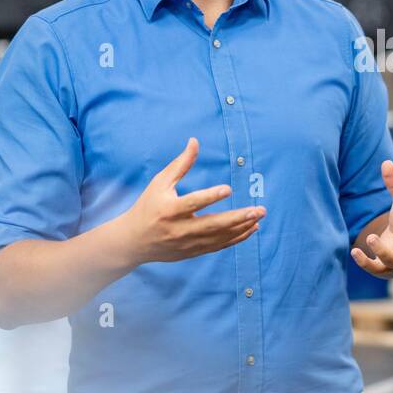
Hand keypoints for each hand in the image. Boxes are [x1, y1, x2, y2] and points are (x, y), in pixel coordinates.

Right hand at [119, 137, 264, 263]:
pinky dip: (237, 238)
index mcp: (169, 210)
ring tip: (259, 216)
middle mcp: (179, 229)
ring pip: (219, 237)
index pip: (193, 203)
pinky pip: (219, 246)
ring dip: (242, 227)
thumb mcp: (160, 182)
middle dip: (238, 218)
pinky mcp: (194, 251)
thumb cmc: (148, 206)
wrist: (134, 241)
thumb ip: (180, 164)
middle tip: (258, 209)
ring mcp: (188, 243)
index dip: (210, 197)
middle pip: (212, 224)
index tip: (228, 189)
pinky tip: (252, 229)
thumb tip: (195, 141)